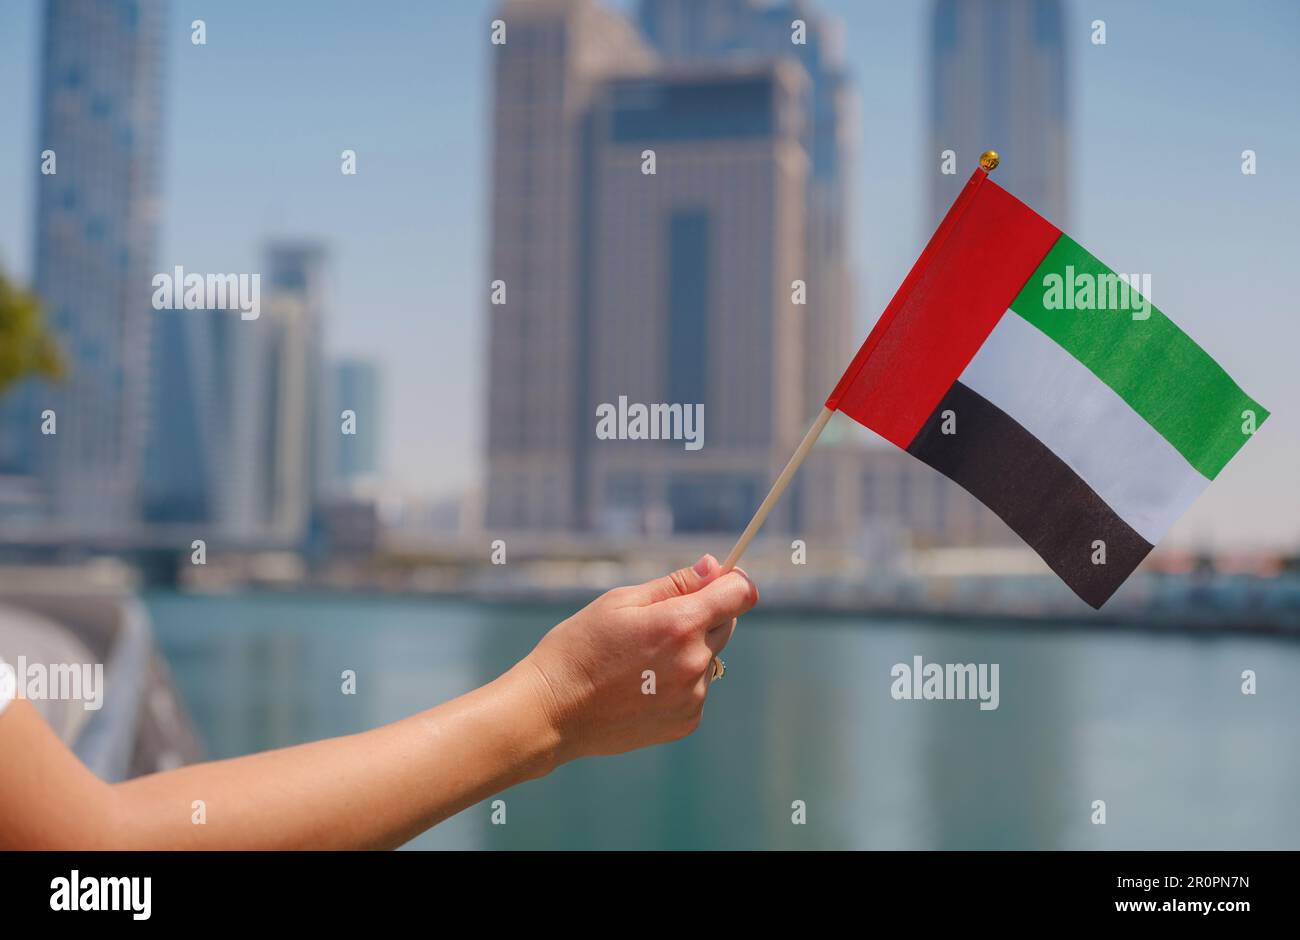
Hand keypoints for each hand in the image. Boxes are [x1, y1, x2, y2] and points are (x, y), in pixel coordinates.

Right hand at [521, 554, 757, 763]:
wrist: (551, 712)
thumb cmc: (579, 647)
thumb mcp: (620, 602)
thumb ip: (675, 584)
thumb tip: (714, 566)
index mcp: (679, 625)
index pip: (739, 595)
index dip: (733, 582)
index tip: (719, 581)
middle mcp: (694, 662)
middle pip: (726, 625)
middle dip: (703, 616)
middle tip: (656, 622)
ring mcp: (693, 697)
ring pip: (709, 659)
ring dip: (689, 652)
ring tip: (640, 661)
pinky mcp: (686, 723)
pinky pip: (696, 690)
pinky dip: (679, 683)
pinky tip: (641, 686)